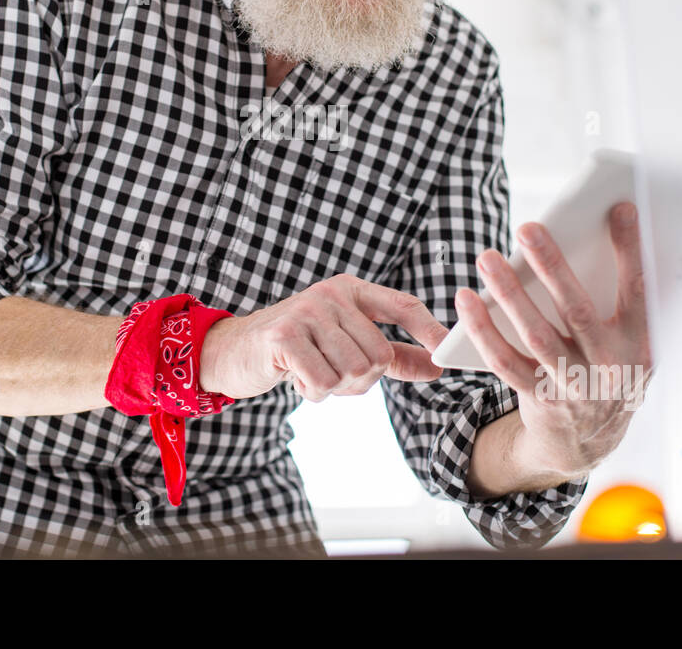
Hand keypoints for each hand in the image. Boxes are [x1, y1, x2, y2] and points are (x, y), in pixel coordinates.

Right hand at [199, 274, 448, 401]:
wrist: (235, 351)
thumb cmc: (297, 349)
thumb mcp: (346, 345)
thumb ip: (392, 355)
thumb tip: (437, 367)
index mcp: (350, 290)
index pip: (402, 305)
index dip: (428, 330)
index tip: (446, 357)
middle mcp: (331, 294)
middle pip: (380, 355)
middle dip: (361, 380)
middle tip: (332, 376)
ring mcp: (307, 312)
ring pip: (354, 371)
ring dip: (334, 387)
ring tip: (311, 373)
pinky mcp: (285, 337)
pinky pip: (324, 381)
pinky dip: (313, 392)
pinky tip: (296, 379)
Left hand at [456, 202, 653, 479]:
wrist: (587, 440)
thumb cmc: (604, 368)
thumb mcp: (627, 342)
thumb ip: (613, 300)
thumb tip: (587, 238)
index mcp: (638, 344)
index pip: (637, 290)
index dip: (630, 249)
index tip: (619, 207)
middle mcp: (609, 367)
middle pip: (577, 310)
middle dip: (553, 266)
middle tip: (528, 228)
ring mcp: (572, 386)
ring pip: (537, 335)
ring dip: (509, 294)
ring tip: (488, 257)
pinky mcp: (537, 397)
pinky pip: (504, 361)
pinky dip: (483, 329)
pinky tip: (467, 299)